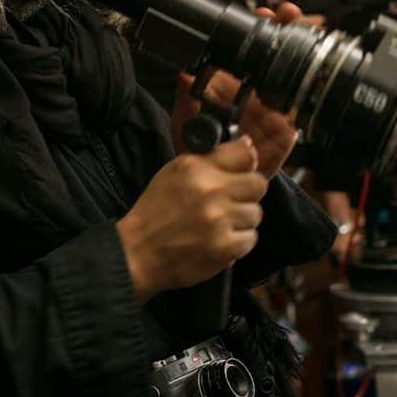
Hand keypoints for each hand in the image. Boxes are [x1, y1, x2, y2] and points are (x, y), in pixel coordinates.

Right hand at [115, 136, 267, 302]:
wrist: (138, 252)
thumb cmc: (156, 211)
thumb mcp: (176, 171)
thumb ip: (212, 157)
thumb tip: (247, 144)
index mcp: (196, 168)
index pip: (245, 154)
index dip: (246, 164)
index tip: (240, 172)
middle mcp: (210, 191)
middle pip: (258, 184)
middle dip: (247, 193)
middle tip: (230, 202)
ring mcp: (219, 220)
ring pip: (255, 213)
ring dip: (241, 220)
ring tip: (219, 224)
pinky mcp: (225, 247)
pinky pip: (250, 238)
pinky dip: (237, 242)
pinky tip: (219, 240)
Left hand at [171, 2, 303, 178]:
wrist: (216, 184)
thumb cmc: (201, 152)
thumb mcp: (185, 123)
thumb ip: (186, 99)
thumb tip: (183, 75)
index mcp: (231, 85)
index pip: (247, 50)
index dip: (258, 29)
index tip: (263, 12)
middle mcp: (255, 94)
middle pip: (275, 56)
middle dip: (284, 30)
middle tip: (287, 12)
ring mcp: (272, 110)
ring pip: (291, 75)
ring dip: (299, 52)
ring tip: (300, 30)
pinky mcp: (286, 131)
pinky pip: (299, 109)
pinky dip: (305, 91)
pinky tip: (306, 74)